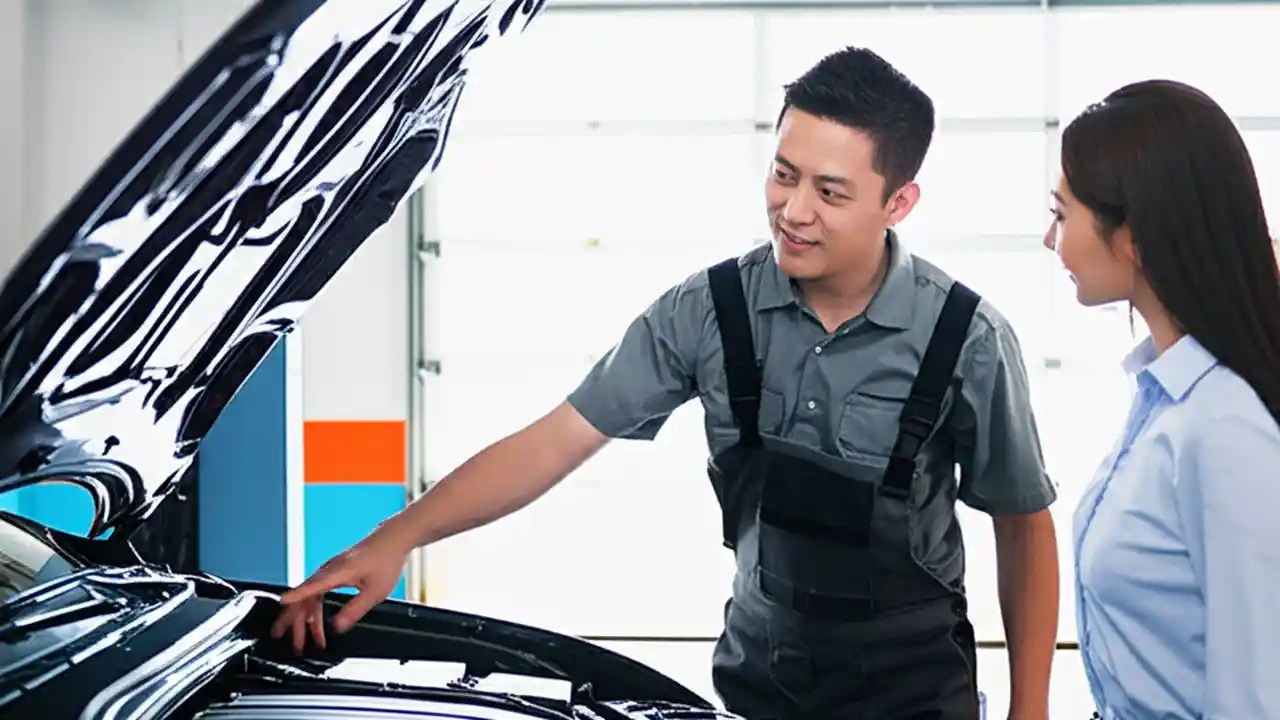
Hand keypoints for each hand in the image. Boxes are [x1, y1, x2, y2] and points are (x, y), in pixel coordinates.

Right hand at [269, 527, 411, 652]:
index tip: (282, 605)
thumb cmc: (386, 560)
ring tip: (302, 638)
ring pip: (309, 596)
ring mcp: (330, 570)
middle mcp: (329, 570)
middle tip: (287, 639)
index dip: (296, 597)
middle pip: (305, 596)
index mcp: (338, 573)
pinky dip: (313, 608)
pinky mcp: (334, 572)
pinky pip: (316, 591)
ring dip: (304, 618)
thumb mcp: (376, 591)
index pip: (311, 587)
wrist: (392, 539)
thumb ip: (355, 609)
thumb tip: (337, 628)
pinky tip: (314, 621)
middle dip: (295, 619)